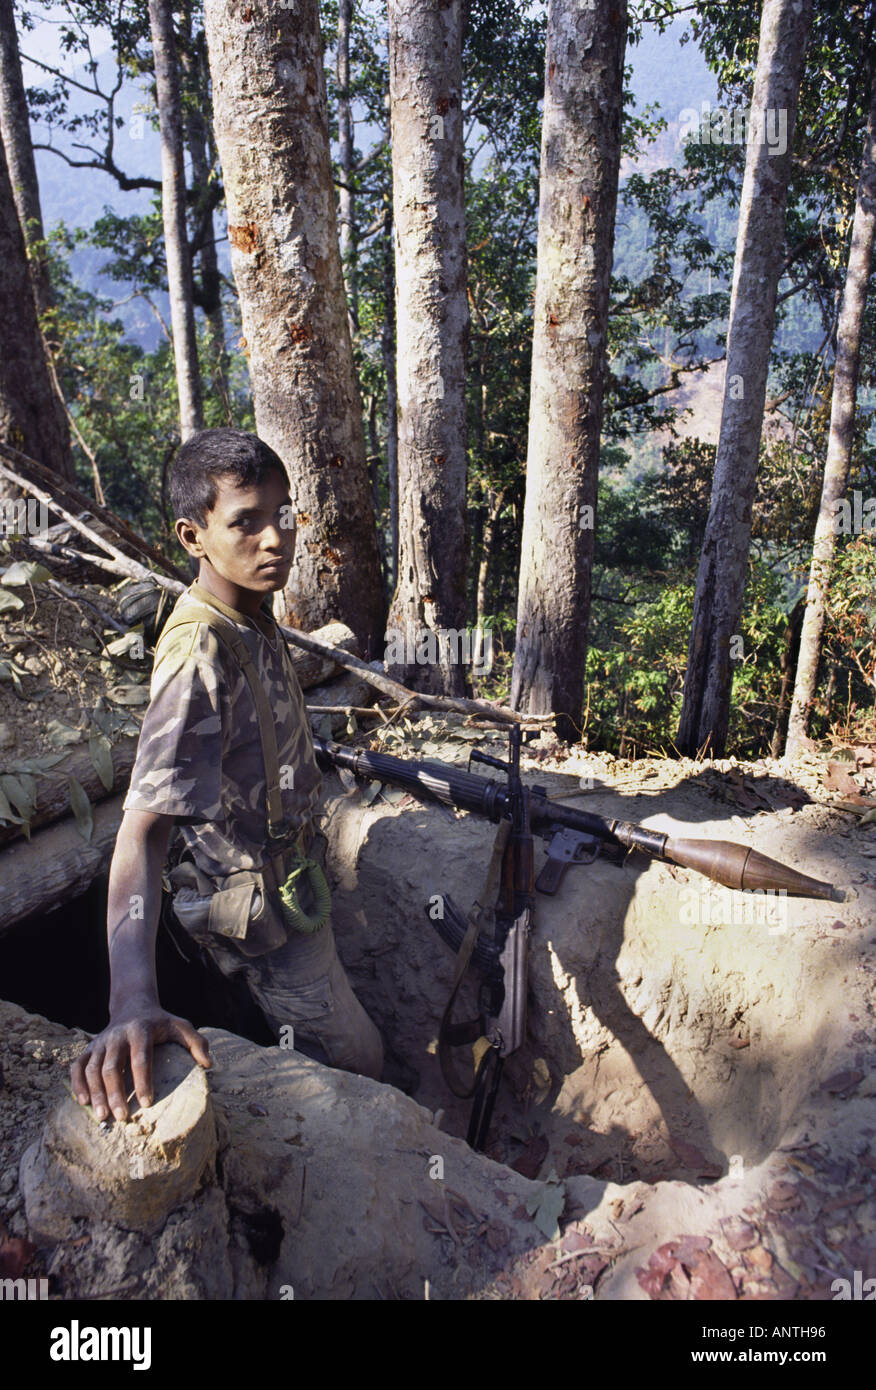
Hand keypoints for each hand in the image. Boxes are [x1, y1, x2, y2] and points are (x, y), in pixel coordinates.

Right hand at [70, 1004, 210, 1122]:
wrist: (133, 1005)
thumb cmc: (160, 1022)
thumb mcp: (181, 1026)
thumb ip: (197, 1042)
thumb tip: (208, 1065)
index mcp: (140, 1030)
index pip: (140, 1058)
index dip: (143, 1081)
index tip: (147, 1103)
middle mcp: (117, 1035)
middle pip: (112, 1067)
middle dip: (116, 1093)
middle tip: (122, 1118)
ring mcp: (100, 1042)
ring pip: (92, 1069)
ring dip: (96, 1094)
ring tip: (103, 1117)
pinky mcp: (89, 1048)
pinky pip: (78, 1066)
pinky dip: (77, 1084)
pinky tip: (83, 1103)